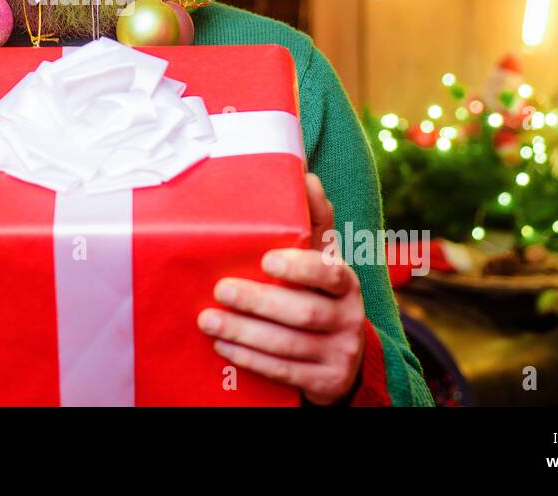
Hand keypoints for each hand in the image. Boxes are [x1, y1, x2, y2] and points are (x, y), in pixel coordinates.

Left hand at [197, 171, 365, 404]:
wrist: (343, 358)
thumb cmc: (321, 295)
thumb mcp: (322, 261)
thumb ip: (314, 223)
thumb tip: (305, 176)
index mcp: (345, 282)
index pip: (330, 272)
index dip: (300, 266)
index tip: (267, 259)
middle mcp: (349, 317)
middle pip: (305, 312)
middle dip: (259, 302)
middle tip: (221, 289)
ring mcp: (339, 353)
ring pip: (291, 345)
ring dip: (246, 333)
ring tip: (209, 320)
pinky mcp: (326, 382)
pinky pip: (285, 373)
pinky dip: (251, 360)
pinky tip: (223, 348)